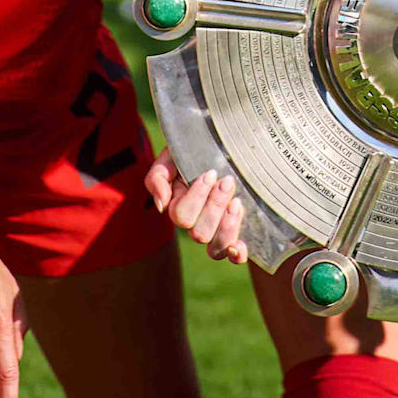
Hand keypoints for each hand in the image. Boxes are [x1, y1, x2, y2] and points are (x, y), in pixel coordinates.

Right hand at [146, 148, 248, 264]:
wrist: (223, 142)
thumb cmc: (195, 149)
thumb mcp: (171, 157)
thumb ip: (158, 178)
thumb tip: (161, 205)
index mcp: (180, 207)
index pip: (182, 216)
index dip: (197, 197)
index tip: (211, 173)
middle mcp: (197, 223)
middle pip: (199, 233)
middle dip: (215, 206)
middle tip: (227, 181)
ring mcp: (216, 229)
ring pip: (215, 247)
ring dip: (227, 226)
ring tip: (237, 202)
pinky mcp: (236, 231)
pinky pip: (233, 255)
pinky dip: (237, 255)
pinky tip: (240, 248)